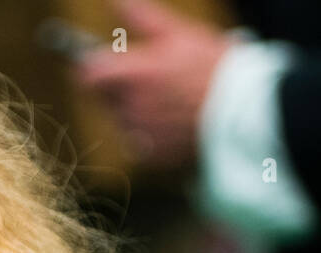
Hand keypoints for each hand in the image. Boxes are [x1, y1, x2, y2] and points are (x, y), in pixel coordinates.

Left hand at [76, 0, 236, 168]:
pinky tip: (173, 119)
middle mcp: (128, 107)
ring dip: (134, 108)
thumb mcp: (180, 34)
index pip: (87, 73)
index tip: (104, 62)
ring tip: (169, 99)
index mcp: (131, 75)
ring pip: (120, 118)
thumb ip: (141, 18)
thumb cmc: (215, 68)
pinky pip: (137, 141)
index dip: (93, 66)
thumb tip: (116, 0)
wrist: (246, 112)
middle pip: (104, 96)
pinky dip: (149, 131)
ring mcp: (137, 133)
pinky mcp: (149, 155)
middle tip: (150, 77)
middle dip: (117, 86)